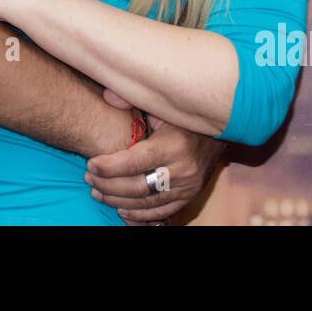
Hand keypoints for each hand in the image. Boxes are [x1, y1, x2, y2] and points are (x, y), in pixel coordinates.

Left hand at [86, 90, 226, 224]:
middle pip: (138, 187)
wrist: (222, 129)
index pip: (135, 162)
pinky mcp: (190, 196)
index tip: (91, 165)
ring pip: (147, 203)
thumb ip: (133, 100)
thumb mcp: (162, 104)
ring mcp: (188, 187)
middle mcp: (183, 170)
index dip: (110, 167)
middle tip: (89, 180)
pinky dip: (140, 214)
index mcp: (174, 145)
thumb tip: (107, 96)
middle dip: (108, 186)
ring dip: (118, 201)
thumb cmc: (184, 115)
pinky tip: (122, 209)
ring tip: (97, 193)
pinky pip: (162, 212)